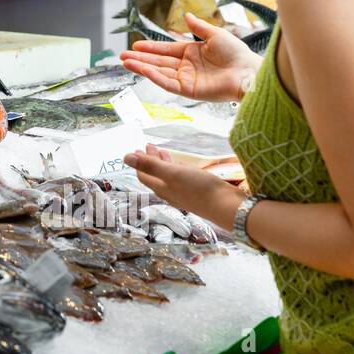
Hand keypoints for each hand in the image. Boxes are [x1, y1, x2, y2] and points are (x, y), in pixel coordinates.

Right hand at [119, 12, 261, 101]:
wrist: (248, 72)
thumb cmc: (237, 54)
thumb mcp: (216, 34)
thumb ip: (199, 27)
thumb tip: (187, 15)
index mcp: (192, 53)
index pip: (166, 50)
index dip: (150, 48)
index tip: (135, 45)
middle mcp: (187, 67)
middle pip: (158, 62)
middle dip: (140, 59)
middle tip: (122, 56)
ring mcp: (187, 79)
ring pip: (159, 73)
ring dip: (142, 67)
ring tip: (126, 63)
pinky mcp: (189, 90)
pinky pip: (168, 83)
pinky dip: (155, 77)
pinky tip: (143, 70)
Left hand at [124, 143, 242, 227]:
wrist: (228, 207)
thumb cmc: (199, 189)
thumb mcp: (172, 173)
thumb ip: (151, 165)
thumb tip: (125, 158)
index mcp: (162, 189)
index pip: (144, 175)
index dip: (139, 163)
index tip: (137, 149)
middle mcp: (171, 193)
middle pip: (155, 176)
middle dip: (150, 160)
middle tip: (148, 146)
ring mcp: (184, 194)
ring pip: (169, 178)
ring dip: (163, 164)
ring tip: (163, 152)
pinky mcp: (197, 193)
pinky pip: (181, 180)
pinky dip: (177, 169)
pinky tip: (182, 165)